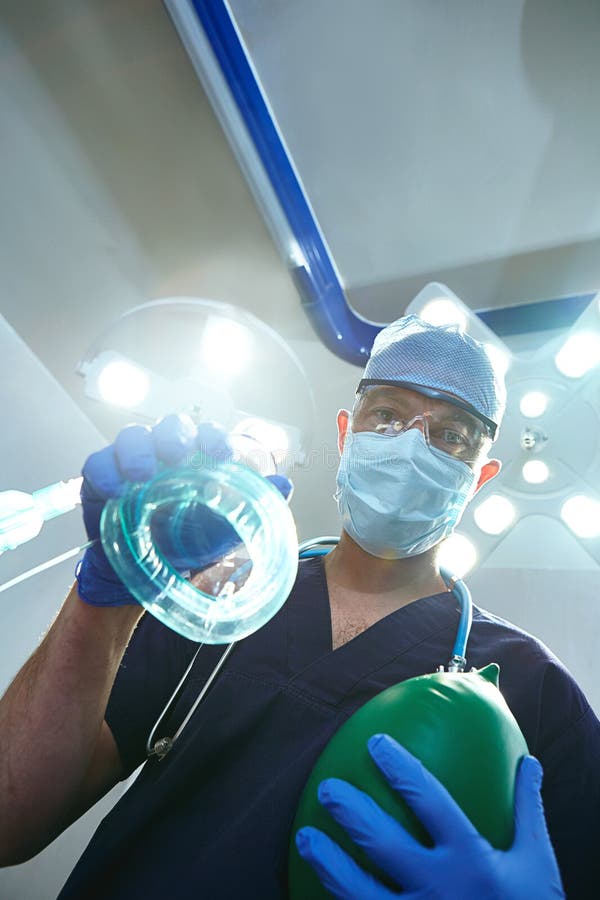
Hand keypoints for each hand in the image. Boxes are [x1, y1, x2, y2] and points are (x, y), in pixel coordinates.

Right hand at [76, 414, 291, 606]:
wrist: (149, 577)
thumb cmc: (188, 545)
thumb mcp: (224, 530)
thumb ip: (252, 505)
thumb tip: (285, 483)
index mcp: (197, 460)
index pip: (207, 433)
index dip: (214, 438)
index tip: (222, 455)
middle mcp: (165, 454)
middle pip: (171, 426)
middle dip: (176, 436)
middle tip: (179, 457)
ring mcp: (132, 463)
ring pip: (133, 436)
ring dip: (138, 450)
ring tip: (143, 476)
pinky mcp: (102, 480)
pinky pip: (99, 463)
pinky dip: (106, 472)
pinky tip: (117, 491)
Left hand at [295, 734, 564, 899]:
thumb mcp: (536, 862)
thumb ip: (527, 810)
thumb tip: (528, 762)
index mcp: (471, 860)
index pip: (429, 801)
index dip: (400, 769)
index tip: (376, 743)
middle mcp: (440, 890)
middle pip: (384, 844)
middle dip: (351, 813)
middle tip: (327, 788)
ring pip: (360, 894)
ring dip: (328, 864)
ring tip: (305, 838)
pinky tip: (318, 888)